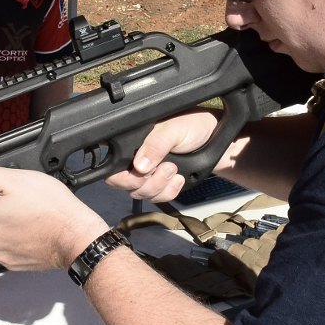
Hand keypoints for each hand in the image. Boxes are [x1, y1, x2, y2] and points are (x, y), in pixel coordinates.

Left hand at [0, 163, 108, 270]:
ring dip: (5, 225)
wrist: (75, 237)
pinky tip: (32, 230)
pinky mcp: (13, 264)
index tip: (0, 193)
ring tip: (28, 216)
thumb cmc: (50, 207)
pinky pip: (7, 248)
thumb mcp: (15, 179)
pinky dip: (16, 240)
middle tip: (19, 201)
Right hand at [105, 111, 219, 202]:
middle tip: (166, 167)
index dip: (118, 172)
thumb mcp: (173, 130)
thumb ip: (155, 145)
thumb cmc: (191, 126)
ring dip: (158, 186)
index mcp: (131, 141)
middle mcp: (134, 158)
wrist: (214, 139)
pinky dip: (168, 192)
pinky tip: (178, 179)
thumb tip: (139, 166)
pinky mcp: (160, 185)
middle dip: (144, 182)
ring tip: (175, 169)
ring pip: (139, 193)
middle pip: (122, 183)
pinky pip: (157, 198)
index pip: (110, 161)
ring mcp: (147, 174)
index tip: (137, 172)